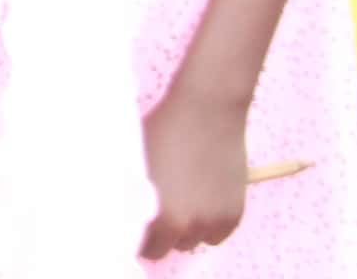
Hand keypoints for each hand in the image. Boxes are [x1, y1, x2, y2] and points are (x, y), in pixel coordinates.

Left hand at [139, 88, 248, 259]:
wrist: (206, 108)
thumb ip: (131, 197)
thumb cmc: (163, 129)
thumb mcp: (135, 164)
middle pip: (169, 246)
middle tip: (158, 208)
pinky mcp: (234, 214)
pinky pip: (216, 235)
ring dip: (186, 228)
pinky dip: (208, 224)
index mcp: (159, 216)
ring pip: (193, 240)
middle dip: (161, 232)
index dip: (139, 234)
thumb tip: (122, 212)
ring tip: (180, 199)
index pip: (145, 248)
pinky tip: (200, 199)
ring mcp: (213, 222)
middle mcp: (188, 226)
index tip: (137, 222)